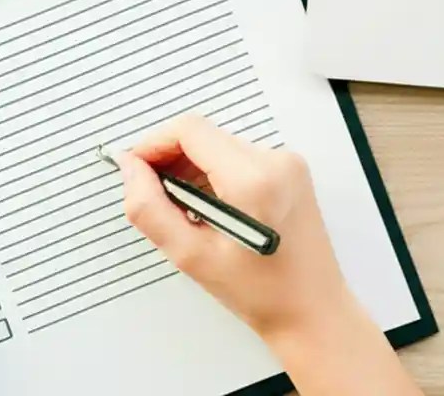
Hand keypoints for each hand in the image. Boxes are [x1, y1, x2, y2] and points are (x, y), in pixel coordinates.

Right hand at [117, 115, 349, 339]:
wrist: (313, 311)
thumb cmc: (260, 293)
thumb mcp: (191, 256)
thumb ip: (150, 208)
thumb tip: (130, 168)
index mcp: (254, 179)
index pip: (190, 130)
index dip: (154, 145)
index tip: (136, 171)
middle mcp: (276, 160)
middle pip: (205, 136)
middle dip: (172, 160)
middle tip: (158, 201)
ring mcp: (289, 163)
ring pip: (220, 146)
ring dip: (194, 170)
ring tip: (188, 214)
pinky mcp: (292, 170)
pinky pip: (240, 157)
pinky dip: (217, 175)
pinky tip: (213, 211)